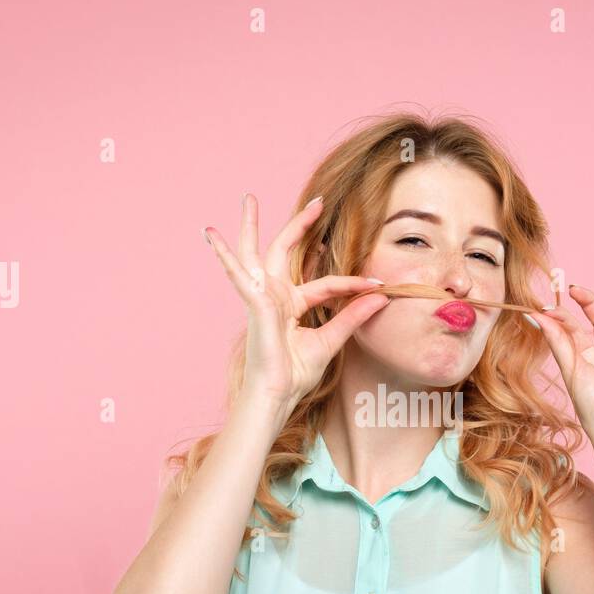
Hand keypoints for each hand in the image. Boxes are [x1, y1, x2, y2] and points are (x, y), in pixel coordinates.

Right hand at [203, 193, 387, 418]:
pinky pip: (239, 275)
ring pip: (255, 253)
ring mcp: (262, 297)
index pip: (326, 283)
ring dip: (251, 226)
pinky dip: (225, 256)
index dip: (353, 283)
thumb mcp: (331, 340)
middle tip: (318, 202)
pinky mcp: (254, 303)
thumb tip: (381, 297)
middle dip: (300, 225)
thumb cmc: (295, 374)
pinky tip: (212, 236)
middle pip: (285, 252)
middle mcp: (275, 296)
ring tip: (248, 199)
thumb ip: (352, 317)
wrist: (276, 395)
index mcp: (292, 305)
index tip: (378, 283)